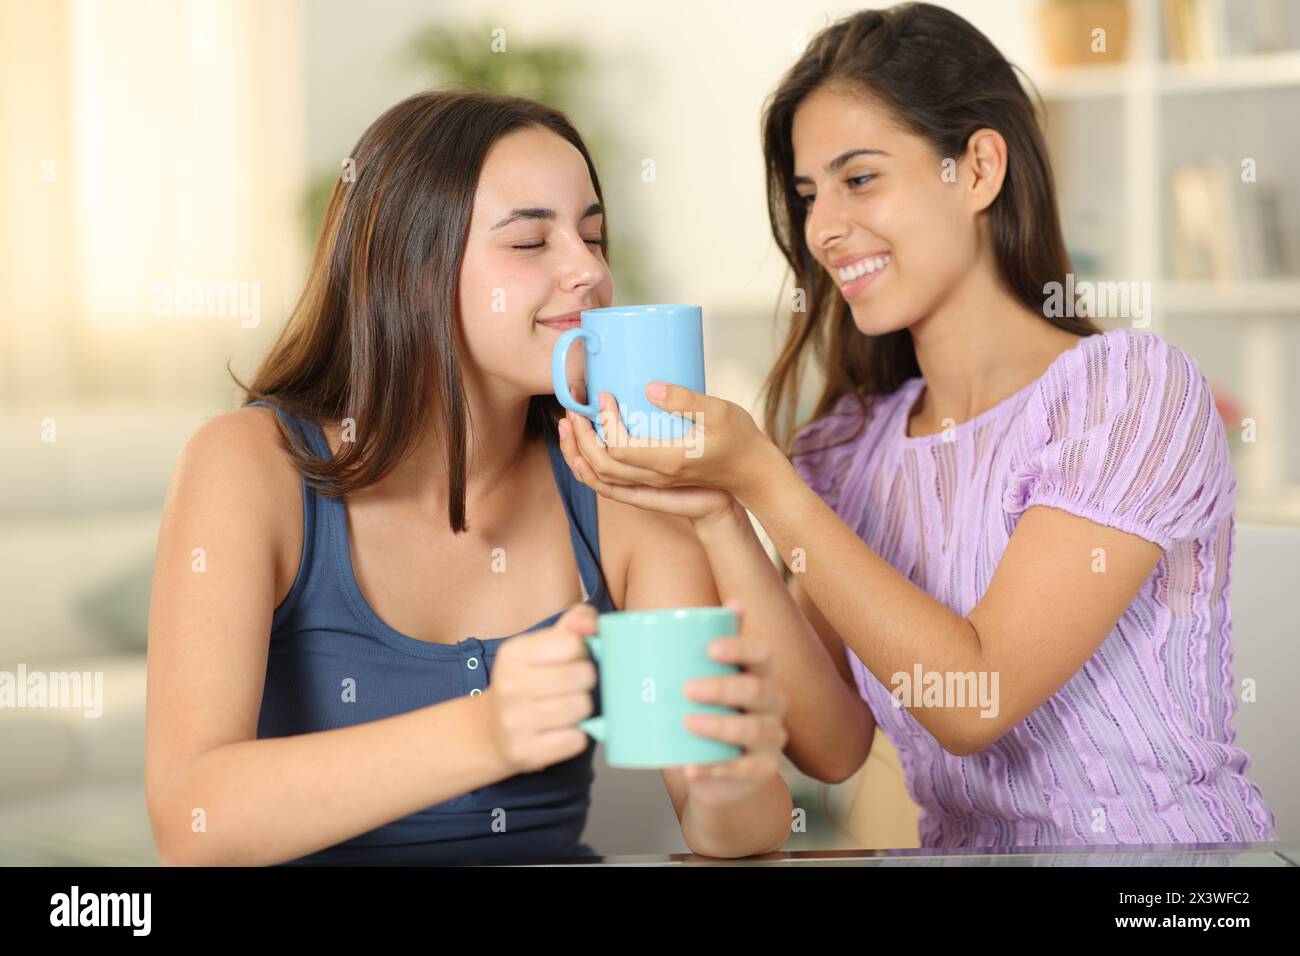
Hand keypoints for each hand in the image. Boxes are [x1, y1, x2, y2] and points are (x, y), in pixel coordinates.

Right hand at [482, 603, 598, 774]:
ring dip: (583, 708)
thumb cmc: (525, 684)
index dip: (583, 650)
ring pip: (581, 707)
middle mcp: (510, 686)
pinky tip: (562, 730)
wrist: (489, 732)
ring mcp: (515, 721)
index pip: (572, 642)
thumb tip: (591, 622)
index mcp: (513, 653)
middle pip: (582, 675)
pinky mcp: (525, 751)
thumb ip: (571, 626)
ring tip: (569, 707)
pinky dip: (577, 736)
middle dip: (587, 681)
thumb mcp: (539, 648)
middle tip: (575, 686)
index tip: (575, 658)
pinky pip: (576, 739)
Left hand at [560, 383, 775, 507]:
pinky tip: (584, 448)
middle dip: (579, 438)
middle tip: (573, 408)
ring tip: (569, 426)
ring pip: (602, 479)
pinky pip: (612, 483)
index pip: (619, 450)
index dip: (603, 423)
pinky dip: (591, 468)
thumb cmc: (739, 440)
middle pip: (601, 467)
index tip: (604, 395)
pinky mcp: (652, 482)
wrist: (750, 474)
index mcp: (670, 461)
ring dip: (579, 453)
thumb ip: (686, 400)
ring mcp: (653, 483)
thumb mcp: (720, 413)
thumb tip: (649, 388)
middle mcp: (656, 478)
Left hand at [679, 599, 788, 806]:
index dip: (740, 647)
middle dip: (723, 687)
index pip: (761, 653)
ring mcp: (771, 738)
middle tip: (687, 688)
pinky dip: (715, 769)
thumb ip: (670, 653)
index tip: (709, 648)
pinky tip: (691, 768)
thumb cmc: (702, 714)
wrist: (715, 773)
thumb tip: (601, 623)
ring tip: (688, 723)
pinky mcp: (762, 770)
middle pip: (758, 690)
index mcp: (757, 674)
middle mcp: (771, 703)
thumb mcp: (695, 682)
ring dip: (721, 725)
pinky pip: (744, 769)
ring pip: (754, 729)